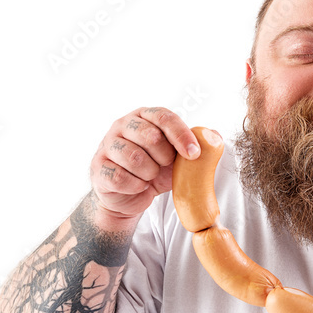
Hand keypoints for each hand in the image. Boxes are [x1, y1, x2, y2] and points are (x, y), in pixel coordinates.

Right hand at [89, 107, 201, 228]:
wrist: (130, 196)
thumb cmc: (156, 170)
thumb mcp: (179, 158)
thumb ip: (196, 145)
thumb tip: (214, 136)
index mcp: (145, 116)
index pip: (164, 117)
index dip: (181, 135)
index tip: (194, 154)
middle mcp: (123, 125)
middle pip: (150, 136)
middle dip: (165, 157)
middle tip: (164, 166)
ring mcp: (107, 144)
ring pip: (134, 157)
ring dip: (149, 173)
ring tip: (150, 176)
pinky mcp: (98, 166)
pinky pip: (120, 177)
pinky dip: (135, 186)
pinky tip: (138, 185)